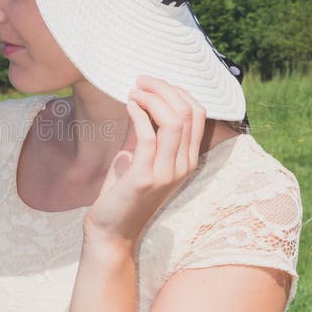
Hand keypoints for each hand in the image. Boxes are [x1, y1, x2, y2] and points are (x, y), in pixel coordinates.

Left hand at [82, 75, 206, 249]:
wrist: (111, 231)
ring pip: (174, 120)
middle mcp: (184, 165)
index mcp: (188, 159)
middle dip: (164, 88)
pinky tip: (128, 105)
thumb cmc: (123, 193)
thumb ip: (146, 131)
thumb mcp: (140, 157)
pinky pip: (148, 135)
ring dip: (152, 98)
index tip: (153, 83)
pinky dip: (138, 114)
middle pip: (188, 112)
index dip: (178, 90)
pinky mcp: (145, 177)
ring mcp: (167, 173)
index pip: (199, 113)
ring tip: (134, 90)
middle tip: (141, 80)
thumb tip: (141, 98)